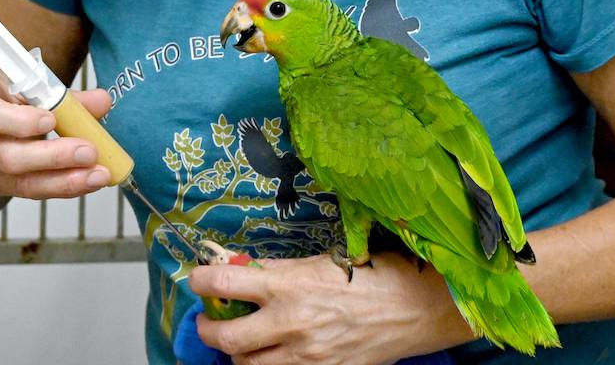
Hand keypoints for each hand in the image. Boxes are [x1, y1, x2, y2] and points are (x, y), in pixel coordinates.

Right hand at [0, 69, 112, 198]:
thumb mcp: (17, 81)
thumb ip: (59, 93)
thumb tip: (103, 101)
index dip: (19, 122)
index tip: (51, 120)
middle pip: (7, 157)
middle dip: (53, 158)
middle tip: (90, 152)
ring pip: (18, 182)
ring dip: (63, 181)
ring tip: (98, 176)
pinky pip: (25, 191)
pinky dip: (58, 187)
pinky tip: (84, 181)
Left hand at [189, 252, 474, 363]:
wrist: (417, 309)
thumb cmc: (374, 275)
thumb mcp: (322, 261)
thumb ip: (280, 268)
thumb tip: (246, 267)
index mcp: (288, 286)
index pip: (224, 281)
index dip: (200, 279)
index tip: (197, 277)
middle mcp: (290, 324)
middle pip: (226, 336)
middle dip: (208, 327)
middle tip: (209, 319)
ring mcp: (305, 356)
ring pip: (246, 364)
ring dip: (236, 352)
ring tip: (240, 339)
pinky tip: (271, 354)